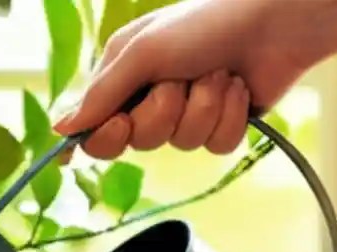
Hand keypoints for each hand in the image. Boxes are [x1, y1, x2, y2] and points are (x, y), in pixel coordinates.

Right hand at [51, 0, 326, 159]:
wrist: (276, 21)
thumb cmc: (205, 23)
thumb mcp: (143, 52)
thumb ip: (101, 95)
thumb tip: (60, 130)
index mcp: (124, 76)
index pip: (95, 129)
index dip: (104, 136)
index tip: (120, 126)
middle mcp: (151, 97)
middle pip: (139, 141)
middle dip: (163, 112)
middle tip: (178, 81)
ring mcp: (188, 113)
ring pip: (180, 144)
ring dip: (203, 108)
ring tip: (218, 74)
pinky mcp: (223, 125)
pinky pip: (215, 146)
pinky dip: (230, 117)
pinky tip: (240, 88)